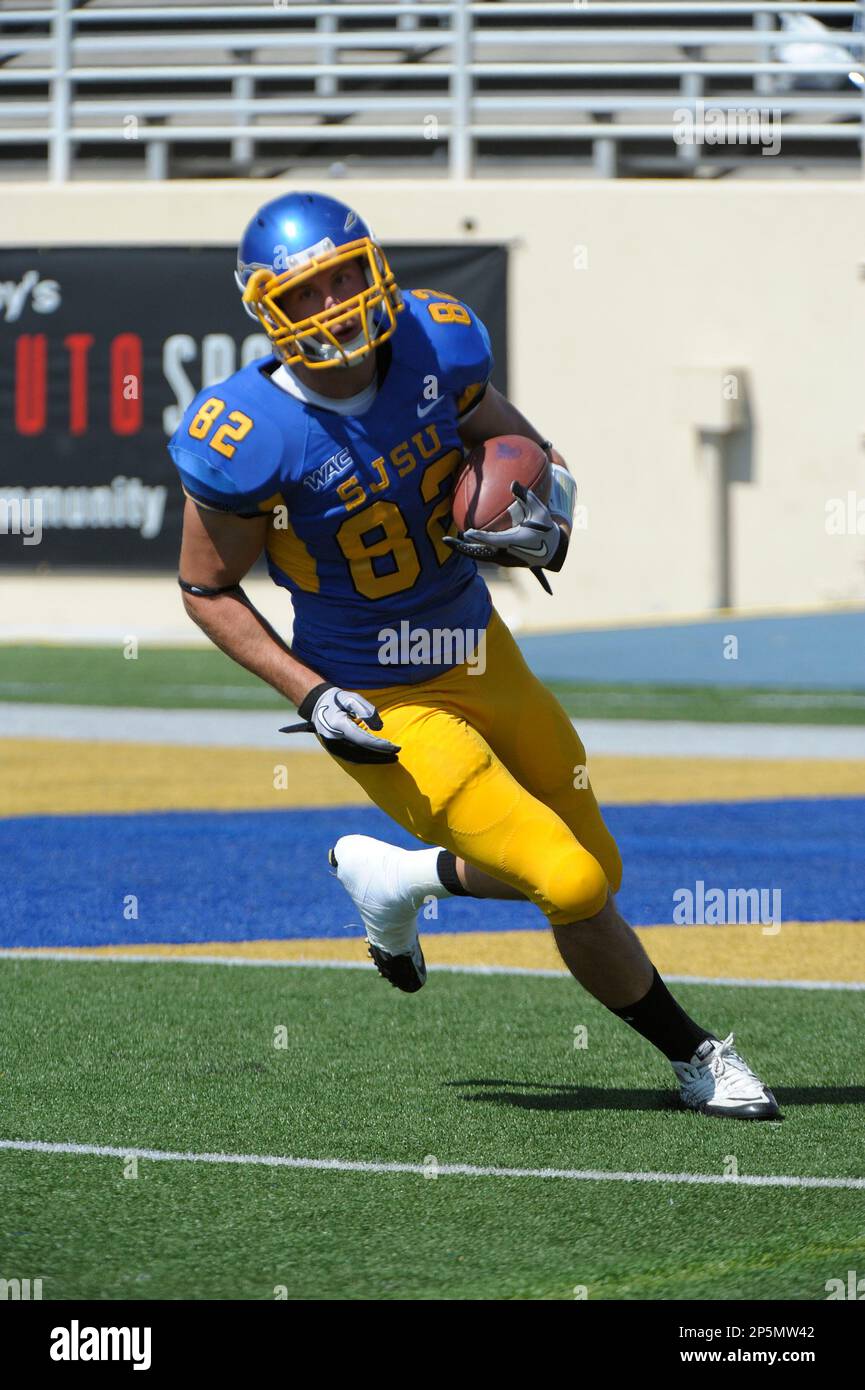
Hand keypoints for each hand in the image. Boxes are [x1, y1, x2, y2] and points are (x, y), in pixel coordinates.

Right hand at [280, 683, 399, 763]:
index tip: (395, 746)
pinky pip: (352, 758)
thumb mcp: (352, 699)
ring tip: (392, 757)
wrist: (317, 705)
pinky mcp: (334, 749)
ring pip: (357, 758)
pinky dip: (367, 759)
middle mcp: (334, 738)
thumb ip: (367, 711)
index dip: (380, 745)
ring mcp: (333, 746)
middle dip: (381, 755)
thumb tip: (379, 728)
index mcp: (339, 724)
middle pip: (361, 752)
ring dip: (375, 760)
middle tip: (397, 753)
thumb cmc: (338, 700)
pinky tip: (379, 758)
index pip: (363, 739)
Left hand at [443, 481, 567, 591]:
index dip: (480, 538)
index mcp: (515, 541)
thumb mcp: (539, 511)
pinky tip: (460, 541)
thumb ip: (526, 496)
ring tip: (448, 541)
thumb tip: (513, 482)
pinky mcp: (500, 560)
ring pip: (478, 555)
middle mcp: (506, 553)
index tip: (467, 533)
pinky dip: (470, 549)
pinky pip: (482, 555)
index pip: (494, 541)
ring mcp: (502, 559)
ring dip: (463, 549)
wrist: (550, 551)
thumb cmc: (544, 528)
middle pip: (479, 552)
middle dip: (462, 547)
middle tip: (446, 540)